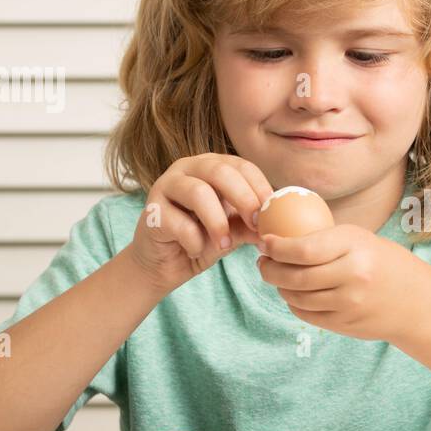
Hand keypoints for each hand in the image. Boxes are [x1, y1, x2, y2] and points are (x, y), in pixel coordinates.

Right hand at [127, 153, 274, 293]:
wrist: (165, 264)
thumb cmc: (202, 240)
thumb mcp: (234, 231)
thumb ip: (252, 224)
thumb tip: (280, 225)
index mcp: (211, 166)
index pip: (242, 166)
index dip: (259, 187)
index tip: (271, 213)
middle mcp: (187, 168)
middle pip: (220, 171)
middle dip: (243, 198)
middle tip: (255, 224)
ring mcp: (165, 186)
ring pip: (197, 192)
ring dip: (217, 222)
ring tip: (224, 245)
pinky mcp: (151, 210)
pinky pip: (177, 222)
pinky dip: (193, 240)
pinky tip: (195, 250)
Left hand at [255, 224, 425, 340]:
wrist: (417, 302)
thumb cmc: (383, 262)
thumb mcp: (361, 239)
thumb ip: (325, 239)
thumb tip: (278, 237)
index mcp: (355, 246)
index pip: (303, 249)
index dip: (276, 248)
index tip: (264, 242)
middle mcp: (353, 276)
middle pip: (295, 277)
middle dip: (270, 270)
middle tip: (263, 263)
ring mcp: (349, 303)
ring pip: (297, 298)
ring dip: (280, 287)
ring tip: (278, 277)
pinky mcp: (346, 324)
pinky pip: (307, 315)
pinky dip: (294, 304)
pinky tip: (295, 294)